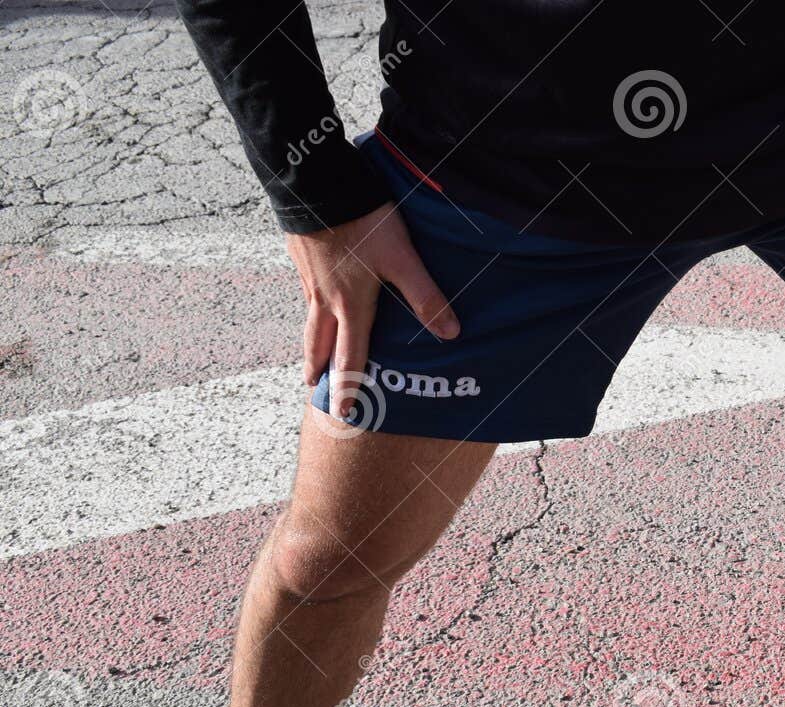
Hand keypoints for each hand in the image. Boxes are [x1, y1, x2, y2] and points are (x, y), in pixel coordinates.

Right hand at [287, 204, 458, 416]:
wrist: (315, 181)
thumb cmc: (362, 221)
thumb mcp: (401, 259)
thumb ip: (425, 296)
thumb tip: (450, 334)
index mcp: (350, 305)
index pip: (351, 356)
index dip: (350, 387)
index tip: (345, 413)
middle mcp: (325, 297)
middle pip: (319, 343)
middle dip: (318, 369)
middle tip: (312, 388)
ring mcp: (309, 276)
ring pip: (309, 317)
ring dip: (310, 341)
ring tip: (309, 354)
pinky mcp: (300, 254)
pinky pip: (305, 290)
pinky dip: (309, 306)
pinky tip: (313, 299)